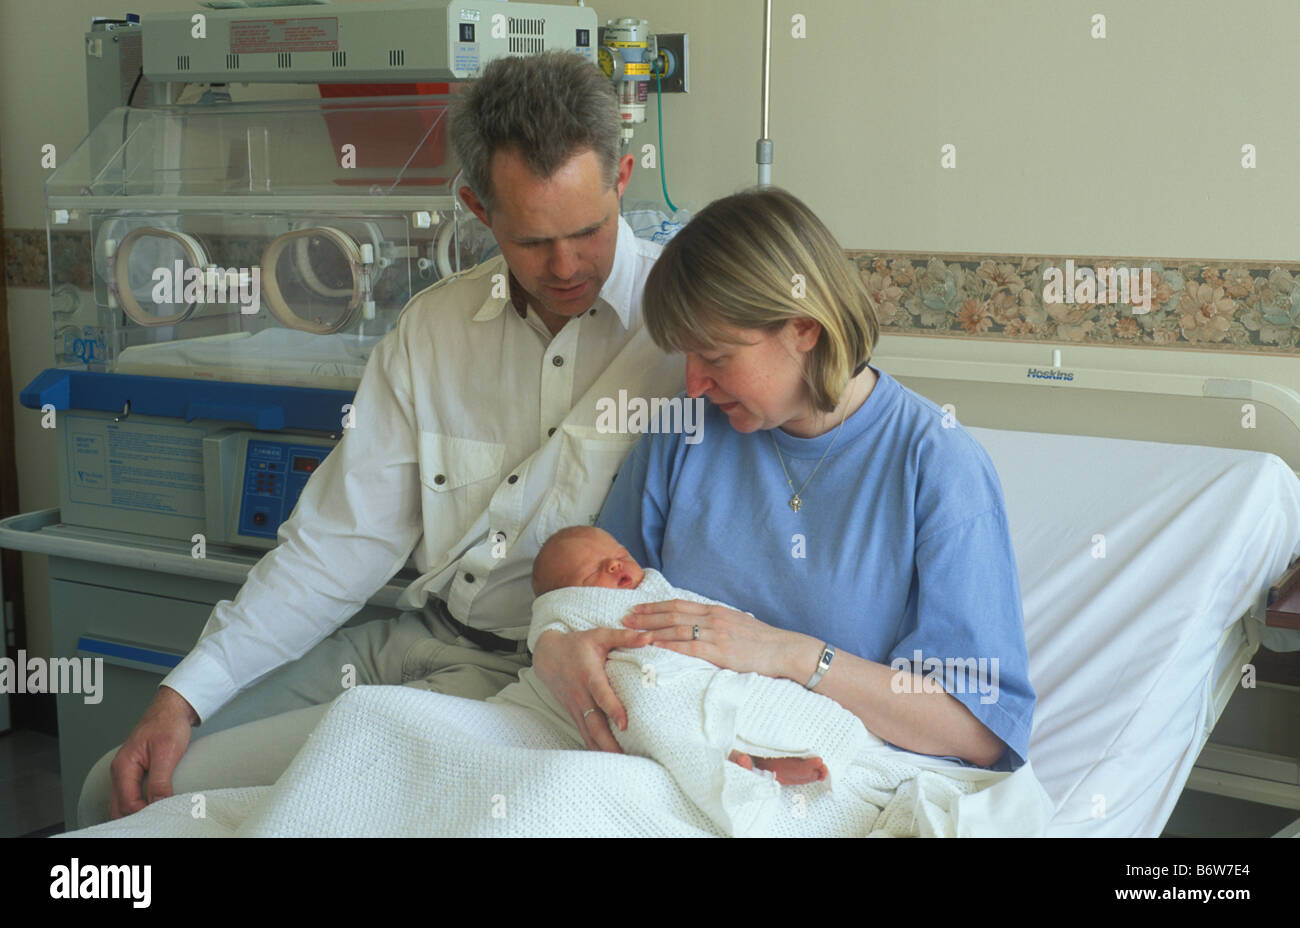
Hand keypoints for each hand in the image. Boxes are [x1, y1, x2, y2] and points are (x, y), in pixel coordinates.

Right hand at [109, 686, 198, 819]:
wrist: (171, 708)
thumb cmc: (168, 724)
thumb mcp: (167, 752)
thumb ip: (160, 781)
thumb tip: (158, 804)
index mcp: (123, 767)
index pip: (127, 803)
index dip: (144, 813)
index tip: (162, 815)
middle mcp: (119, 772)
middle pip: (119, 807)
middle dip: (136, 817)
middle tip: (157, 820)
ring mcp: (125, 772)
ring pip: (123, 803)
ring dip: (136, 812)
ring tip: (156, 815)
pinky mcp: (134, 772)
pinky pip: (130, 795)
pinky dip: (138, 805)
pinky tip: (152, 807)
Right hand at [531, 627, 651, 752]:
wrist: (547, 655)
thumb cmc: (576, 644)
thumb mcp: (599, 635)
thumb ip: (624, 637)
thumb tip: (649, 636)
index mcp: (589, 675)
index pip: (601, 695)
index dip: (613, 710)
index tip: (625, 724)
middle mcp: (581, 695)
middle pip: (594, 723)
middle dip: (608, 742)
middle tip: (626, 757)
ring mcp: (575, 707)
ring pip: (588, 733)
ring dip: (602, 749)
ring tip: (621, 763)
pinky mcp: (573, 713)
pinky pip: (584, 733)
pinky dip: (595, 746)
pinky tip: (608, 757)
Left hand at [624, 600, 817, 678]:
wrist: (784, 649)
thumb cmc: (762, 640)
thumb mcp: (738, 623)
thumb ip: (718, 623)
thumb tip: (700, 624)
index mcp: (716, 610)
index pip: (679, 605)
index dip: (655, 606)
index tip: (638, 607)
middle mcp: (713, 618)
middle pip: (672, 614)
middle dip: (646, 616)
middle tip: (626, 617)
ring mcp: (716, 634)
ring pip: (676, 629)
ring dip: (652, 630)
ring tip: (632, 631)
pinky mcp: (720, 651)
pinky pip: (689, 647)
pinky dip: (669, 645)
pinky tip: (655, 645)